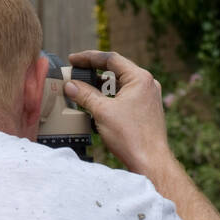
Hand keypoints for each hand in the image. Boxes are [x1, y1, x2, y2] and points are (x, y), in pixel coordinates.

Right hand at [65, 49, 170, 175]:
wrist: (150, 162)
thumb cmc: (131, 137)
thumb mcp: (102, 112)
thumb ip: (84, 95)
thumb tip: (70, 85)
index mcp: (140, 78)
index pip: (111, 59)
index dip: (88, 58)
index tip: (73, 60)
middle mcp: (147, 84)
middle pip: (116, 70)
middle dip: (94, 71)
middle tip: (77, 72)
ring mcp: (149, 98)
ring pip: (120, 85)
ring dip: (101, 86)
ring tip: (83, 89)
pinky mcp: (147, 110)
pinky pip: (126, 97)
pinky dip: (111, 98)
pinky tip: (98, 105)